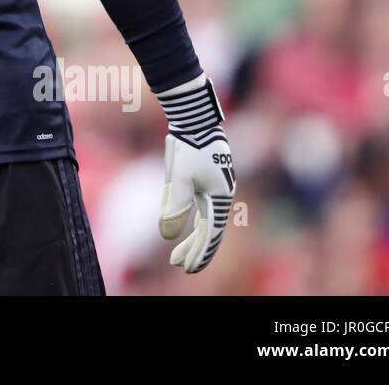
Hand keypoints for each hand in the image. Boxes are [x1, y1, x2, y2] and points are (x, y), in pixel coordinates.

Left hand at [154, 74, 234, 272]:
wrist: (194, 119)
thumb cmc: (188, 148)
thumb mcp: (178, 178)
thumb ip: (175, 206)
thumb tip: (167, 234)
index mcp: (220, 196)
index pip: (212, 233)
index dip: (201, 253)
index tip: (189, 269)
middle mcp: (221, 194)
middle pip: (210, 230)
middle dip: (196, 250)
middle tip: (181, 266)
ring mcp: (215, 186)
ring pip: (205, 220)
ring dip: (193, 238)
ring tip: (177, 255)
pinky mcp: (206, 177)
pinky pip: (200, 207)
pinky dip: (191, 221)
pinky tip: (178, 228)